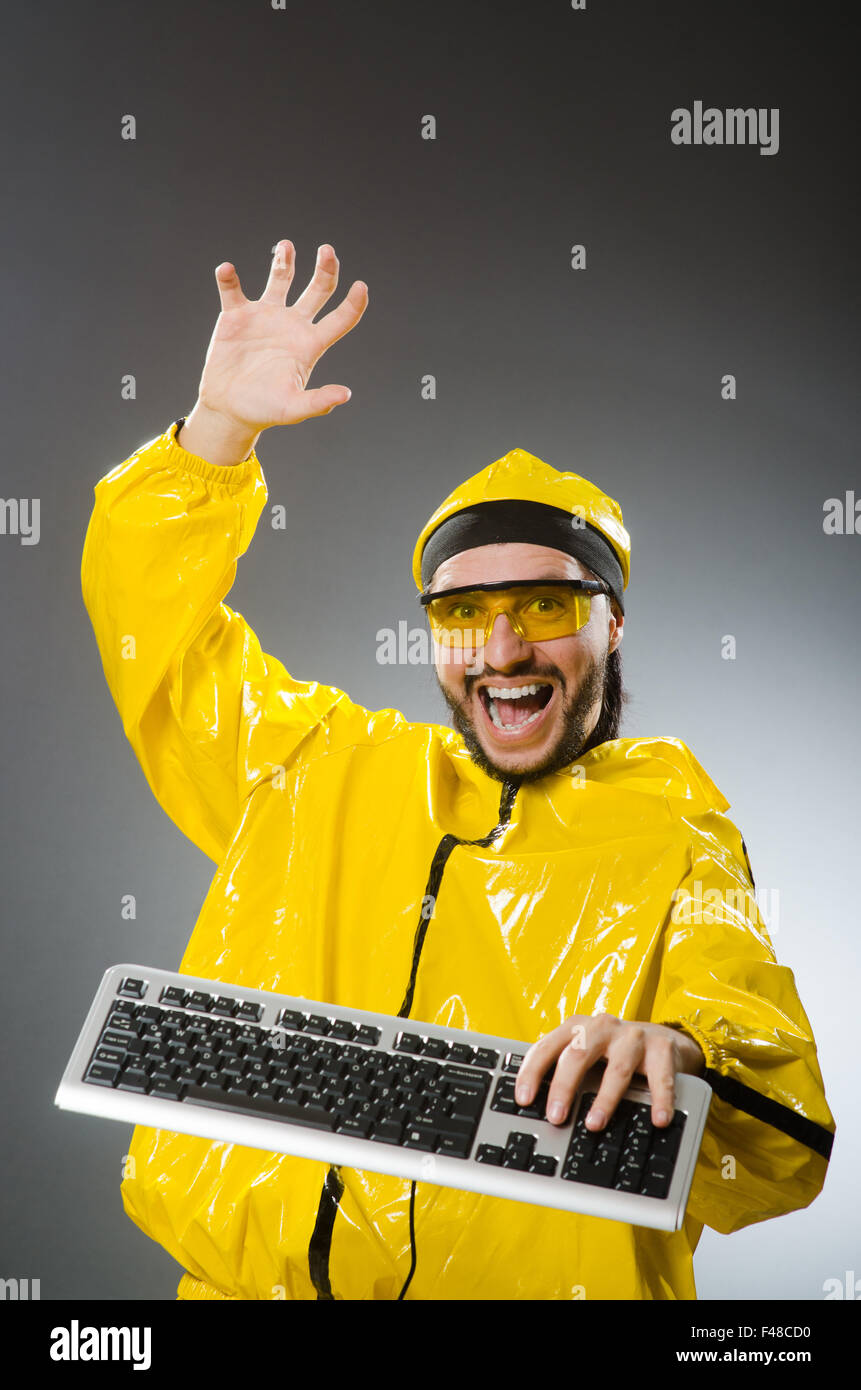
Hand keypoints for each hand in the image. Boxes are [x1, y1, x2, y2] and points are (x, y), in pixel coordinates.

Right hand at [194, 240, 367, 433]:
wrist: (229, 408)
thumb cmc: (264, 410)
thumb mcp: (293, 409)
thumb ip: (318, 402)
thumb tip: (345, 395)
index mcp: (310, 344)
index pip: (341, 318)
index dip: (354, 303)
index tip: (361, 286)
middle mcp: (292, 324)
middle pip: (317, 290)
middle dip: (325, 269)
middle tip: (327, 250)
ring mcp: (265, 316)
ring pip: (281, 279)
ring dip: (284, 261)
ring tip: (287, 246)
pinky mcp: (236, 315)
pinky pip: (233, 290)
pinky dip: (229, 279)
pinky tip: (227, 270)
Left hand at [514, 1013, 704, 1130]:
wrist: (661, 1039)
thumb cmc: (612, 1052)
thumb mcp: (585, 1052)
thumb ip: (562, 1070)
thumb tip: (537, 1109)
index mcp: (576, 1027)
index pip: (546, 1047)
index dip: (532, 1073)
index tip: (524, 1099)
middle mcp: (602, 1027)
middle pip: (578, 1055)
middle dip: (564, 1087)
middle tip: (556, 1117)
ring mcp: (632, 1036)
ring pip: (617, 1069)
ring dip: (605, 1099)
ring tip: (594, 1124)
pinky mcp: (661, 1049)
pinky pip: (660, 1077)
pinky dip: (659, 1099)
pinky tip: (658, 1118)